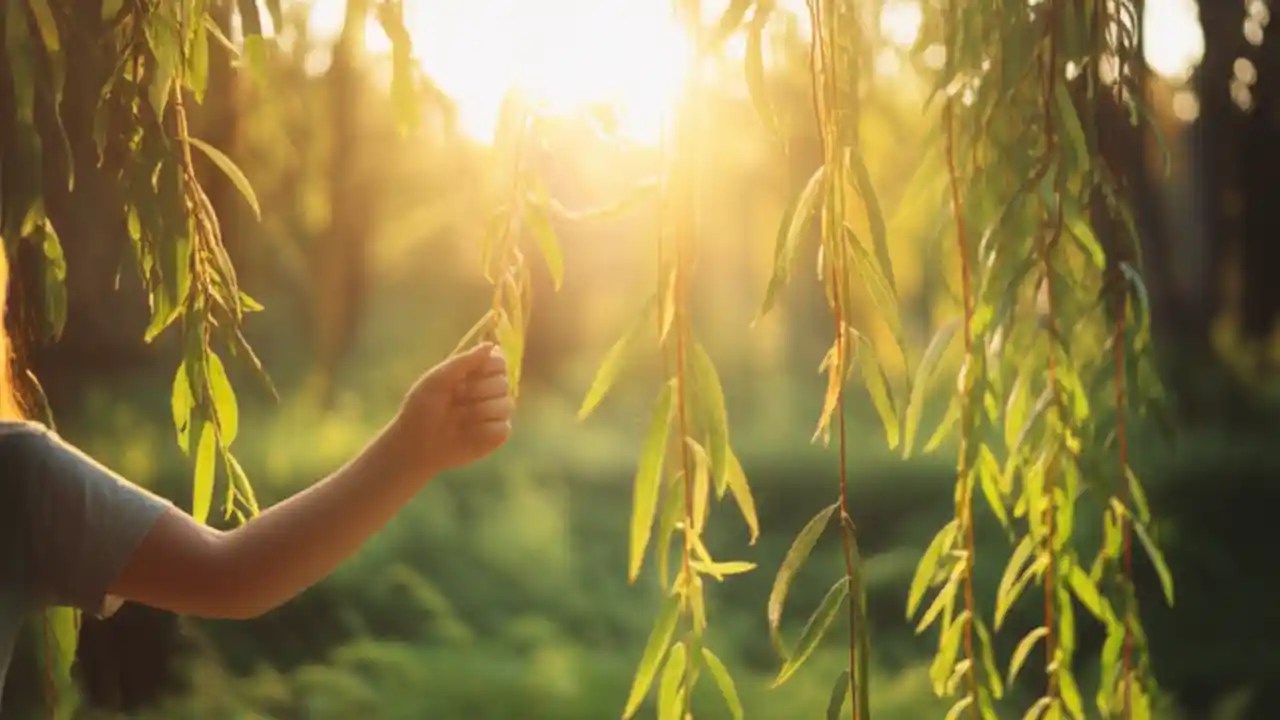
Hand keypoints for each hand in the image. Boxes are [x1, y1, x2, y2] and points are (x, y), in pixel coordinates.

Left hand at [391, 342, 512, 475]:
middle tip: (456, 400)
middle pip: (503, 383)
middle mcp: (489, 392)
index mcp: (475, 374)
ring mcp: (494, 414)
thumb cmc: (421, 409)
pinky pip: (503, 428)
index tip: (468, 376)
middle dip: (478, 392)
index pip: (499, 363)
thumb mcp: (437, 380)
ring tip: (459, 420)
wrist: (414, 445)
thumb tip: (491, 345)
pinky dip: (484, 431)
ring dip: (480, 412)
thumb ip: (464, 361)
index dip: (489, 368)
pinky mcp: (496, 436)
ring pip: (507, 406)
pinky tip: (468, 434)